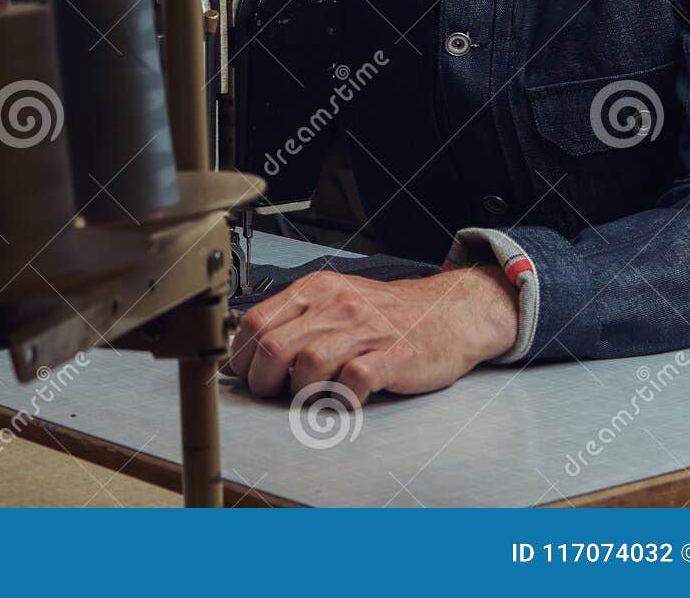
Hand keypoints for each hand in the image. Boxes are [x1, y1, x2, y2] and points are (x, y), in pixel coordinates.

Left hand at [223, 266, 518, 404]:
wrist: (448, 311)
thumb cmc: (387, 313)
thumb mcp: (335, 301)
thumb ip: (293, 322)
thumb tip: (245, 353)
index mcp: (316, 290)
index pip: (256, 322)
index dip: (241, 357)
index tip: (243, 376)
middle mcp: (337, 305)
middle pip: (274, 347)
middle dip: (263, 382)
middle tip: (273, 394)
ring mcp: (366, 330)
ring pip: (308, 365)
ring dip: (301, 392)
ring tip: (312, 396)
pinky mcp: (394, 355)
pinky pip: (354, 382)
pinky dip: (343, 399)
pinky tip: (347, 399)